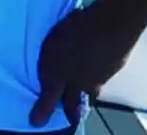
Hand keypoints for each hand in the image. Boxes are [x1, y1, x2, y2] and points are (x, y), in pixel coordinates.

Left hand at [29, 4, 142, 127]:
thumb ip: (48, 60)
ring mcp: (96, 79)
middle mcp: (76, 82)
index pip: (48, 100)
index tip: (36, 122)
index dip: (42, 112)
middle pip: (72, 106)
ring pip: (88, 97)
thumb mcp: (51, 42)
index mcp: (56, 74)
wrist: (110, 25)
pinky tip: (94, 75)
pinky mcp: (110, 72)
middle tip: (69, 118)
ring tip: (80, 102)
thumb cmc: (75, 28)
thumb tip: (47, 73)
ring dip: (83, 102)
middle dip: (70, 114)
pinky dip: (96, 84)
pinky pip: (100, 84)